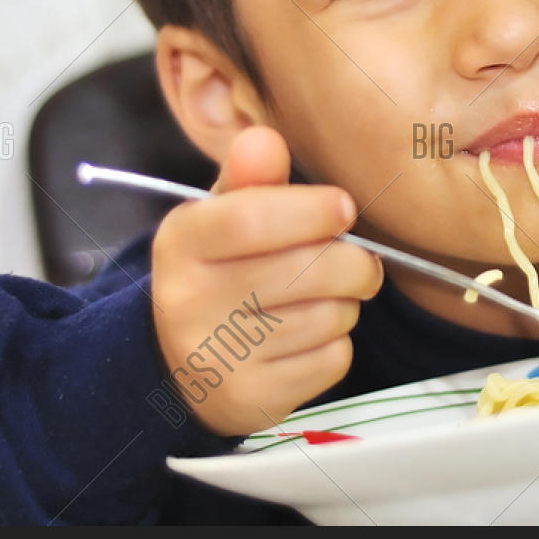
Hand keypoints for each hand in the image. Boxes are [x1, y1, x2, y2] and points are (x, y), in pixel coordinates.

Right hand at [150, 126, 382, 436]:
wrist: (181, 365)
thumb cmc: (220, 272)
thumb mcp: (221, 218)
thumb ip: (250, 179)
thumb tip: (265, 140)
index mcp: (181, 242)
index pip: (252, 220)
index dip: (311, 210)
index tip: (344, 208)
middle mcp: (189, 301)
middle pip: (309, 270)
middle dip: (353, 261)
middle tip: (357, 260)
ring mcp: (218, 356)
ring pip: (330, 315)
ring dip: (345, 303)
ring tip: (321, 299)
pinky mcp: (252, 399)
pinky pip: (332, 359)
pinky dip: (336, 344)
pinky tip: (308, 338)